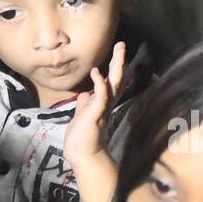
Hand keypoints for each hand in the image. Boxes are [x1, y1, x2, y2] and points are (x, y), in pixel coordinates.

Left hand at [64, 45, 125, 171]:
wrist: (82, 156)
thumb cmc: (81, 139)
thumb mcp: (81, 117)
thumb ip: (84, 105)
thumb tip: (85, 94)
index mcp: (102, 104)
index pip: (110, 82)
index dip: (114, 67)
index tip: (117, 53)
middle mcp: (105, 104)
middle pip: (116, 79)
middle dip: (119, 61)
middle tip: (122, 44)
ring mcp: (102, 109)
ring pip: (113, 84)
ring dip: (116, 66)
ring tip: (119, 50)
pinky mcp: (96, 115)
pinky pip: (101, 96)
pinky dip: (100, 83)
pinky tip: (97, 72)